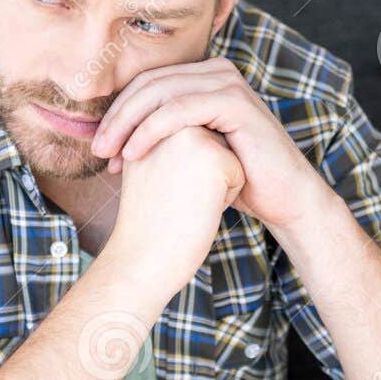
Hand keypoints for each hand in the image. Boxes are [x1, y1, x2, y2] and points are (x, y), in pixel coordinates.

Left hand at [89, 57, 326, 230]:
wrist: (283, 199)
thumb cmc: (235, 180)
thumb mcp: (191, 152)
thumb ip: (161, 135)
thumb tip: (109, 135)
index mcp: (204, 77)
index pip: (147, 83)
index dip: (118, 112)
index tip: (100, 148)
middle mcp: (217, 72)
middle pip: (150, 83)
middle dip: (116, 117)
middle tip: (96, 149)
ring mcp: (228, 83)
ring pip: (160, 93)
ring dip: (127, 123)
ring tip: (109, 154)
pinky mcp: (236, 102)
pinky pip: (180, 109)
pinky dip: (151, 130)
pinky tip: (133, 153)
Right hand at [103, 124, 244, 299]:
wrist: (143, 257)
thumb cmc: (147, 221)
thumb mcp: (148, 168)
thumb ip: (165, 143)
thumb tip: (197, 138)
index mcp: (148, 122)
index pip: (192, 142)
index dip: (182, 175)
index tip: (158, 192)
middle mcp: (168, 122)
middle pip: (211, 145)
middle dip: (200, 176)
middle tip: (170, 198)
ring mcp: (192, 136)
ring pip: (225, 157)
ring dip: (213, 184)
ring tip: (182, 201)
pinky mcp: (215, 156)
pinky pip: (237, 174)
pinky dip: (225, 197)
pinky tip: (198, 208)